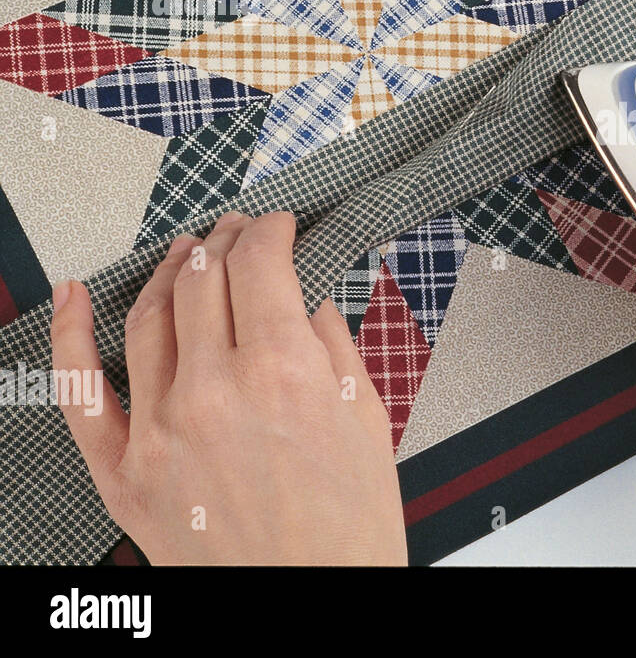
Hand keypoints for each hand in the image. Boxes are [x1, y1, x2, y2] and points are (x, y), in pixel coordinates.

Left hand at [49, 211, 406, 564]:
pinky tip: (73, 298)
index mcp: (285, 372)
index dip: (269, 229)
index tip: (277, 225)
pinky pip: (80, 394)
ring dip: (167, 269)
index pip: (260, 263)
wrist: (315, 608)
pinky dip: (69, 337)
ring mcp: (161, 430)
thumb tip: (311, 305)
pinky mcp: (126, 473)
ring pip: (148, 317)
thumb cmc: (349, 532)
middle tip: (236, 231)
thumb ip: (336, 349)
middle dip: (223, 240)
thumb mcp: (370, 422)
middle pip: (203, 279)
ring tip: (183, 252)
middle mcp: (214, 391)